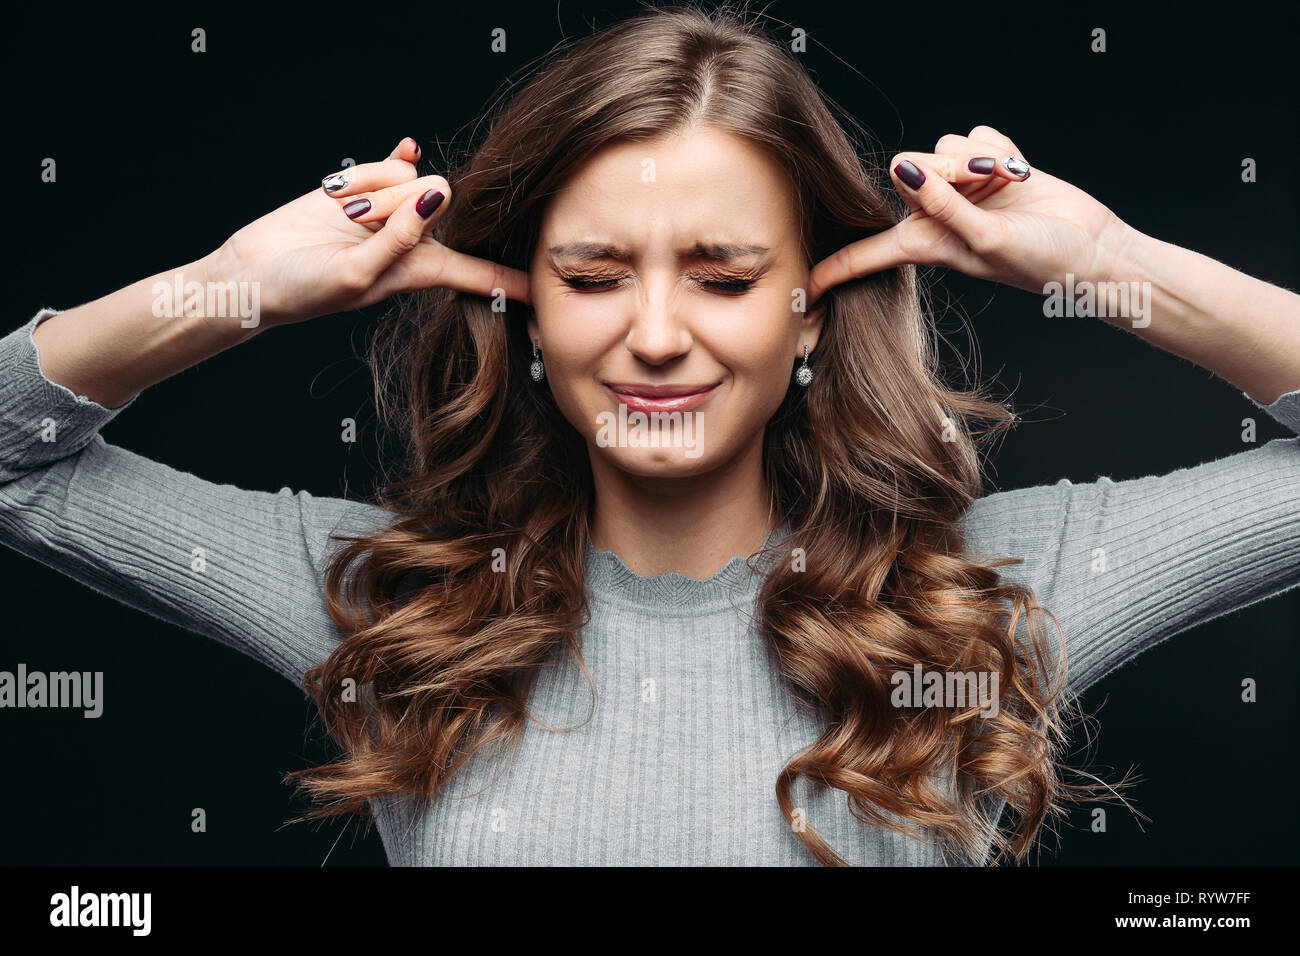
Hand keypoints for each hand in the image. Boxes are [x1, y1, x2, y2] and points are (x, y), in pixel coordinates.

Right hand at [201, 137, 531, 328]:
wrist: (253, 269)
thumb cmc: (306, 290)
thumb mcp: (359, 274)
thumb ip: (400, 237)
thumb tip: (438, 192)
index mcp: (419, 272)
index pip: (476, 274)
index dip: (510, 279)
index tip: (545, 289)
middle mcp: (413, 239)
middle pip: (441, 204)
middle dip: (401, 206)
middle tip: (357, 225)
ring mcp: (390, 209)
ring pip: (411, 179)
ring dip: (375, 188)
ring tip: (343, 214)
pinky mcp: (365, 185)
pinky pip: (391, 163)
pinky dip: (386, 161)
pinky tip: (401, 148)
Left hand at [809, 125, 1134, 303]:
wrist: (1092, 249)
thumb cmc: (1040, 261)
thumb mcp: (986, 238)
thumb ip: (944, 205)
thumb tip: (904, 171)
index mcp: (924, 244)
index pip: (864, 255)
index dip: (832, 270)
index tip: (800, 290)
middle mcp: (935, 215)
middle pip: (907, 168)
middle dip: (945, 168)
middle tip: (984, 185)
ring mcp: (962, 189)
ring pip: (944, 146)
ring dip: (976, 158)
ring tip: (1005, 184)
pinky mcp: (989, 166)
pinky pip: (978, 136)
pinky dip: (1000, 148)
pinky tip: (1019, 172)